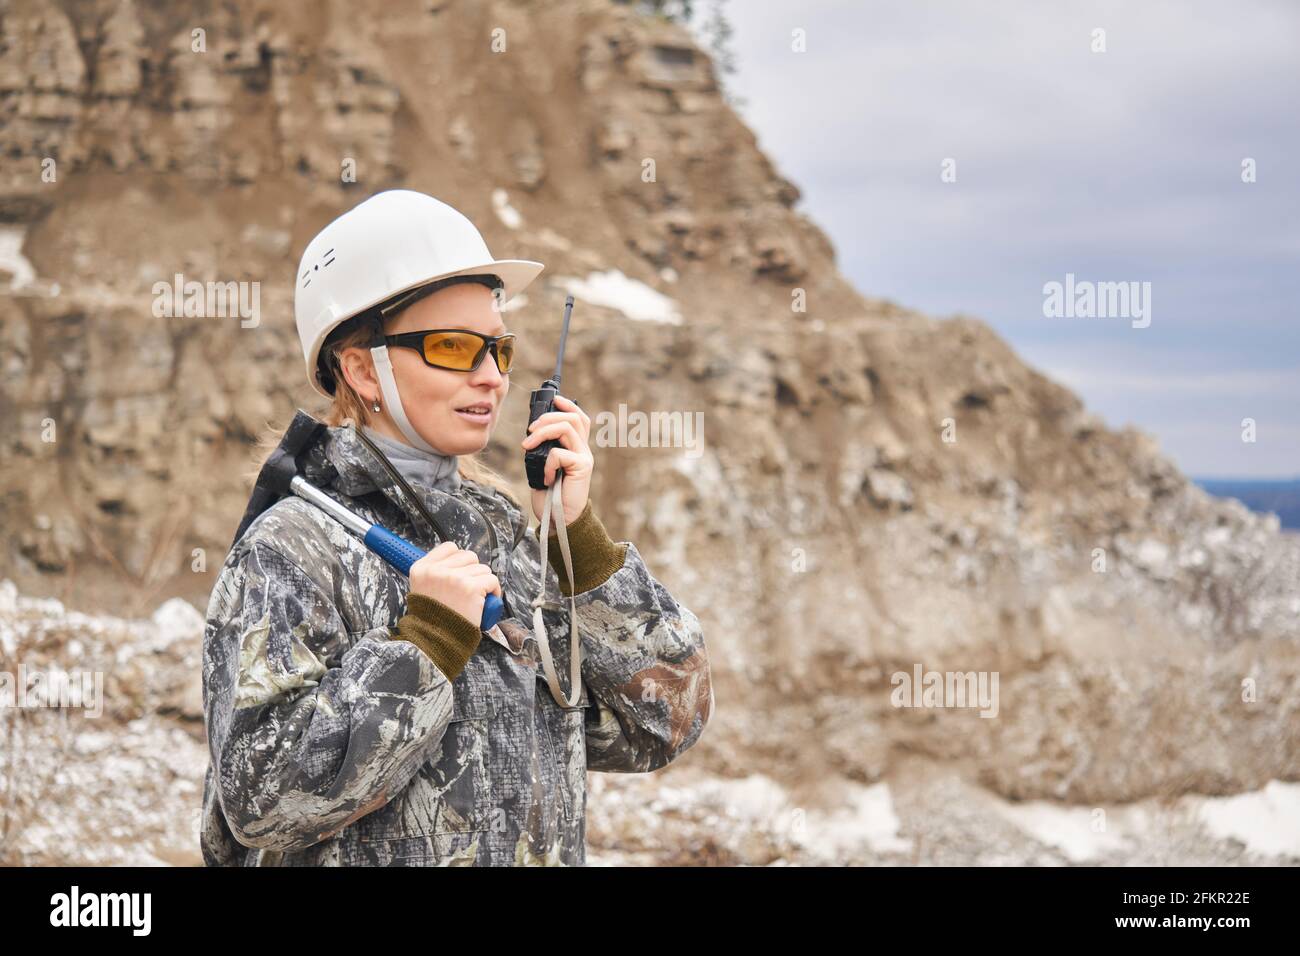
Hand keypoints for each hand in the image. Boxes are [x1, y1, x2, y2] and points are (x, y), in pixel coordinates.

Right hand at [408, 541, 501, 626]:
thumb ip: (434, 575)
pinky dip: (494, 591)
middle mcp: (435, 570)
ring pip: (482, 568)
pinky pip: (492, 580)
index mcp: (421, 569)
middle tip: (471, 588)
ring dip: (484, 582)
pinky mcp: (470, 587)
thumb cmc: (432, 621)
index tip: (462, 574)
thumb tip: (458, 562)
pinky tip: (487, 601)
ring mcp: (453, 578)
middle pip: (469, 556)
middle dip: (474, 571)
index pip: (449, 548)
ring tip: (476, 598)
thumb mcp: (422, 591)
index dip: (460, 560)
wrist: (435, 642)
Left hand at [521, 393, 593, 527]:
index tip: (553, 399)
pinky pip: (559, 453)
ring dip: (542, 432)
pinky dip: (546, 463)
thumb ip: (544, 448)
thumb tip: (532, 431)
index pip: (579, 417)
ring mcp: (584, 457)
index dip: (567, 405)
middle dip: (547, 418)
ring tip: (528, 446)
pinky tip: (545, 477)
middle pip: (572, 418)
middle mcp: (583, 449)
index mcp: (575, 447)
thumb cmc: (550, 494)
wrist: (559, 519)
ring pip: (566, 428)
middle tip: (529, 432)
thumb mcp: (543, 465)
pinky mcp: (582, 468)